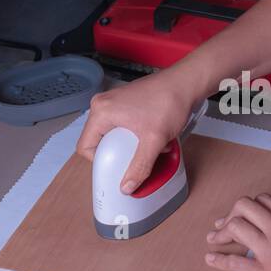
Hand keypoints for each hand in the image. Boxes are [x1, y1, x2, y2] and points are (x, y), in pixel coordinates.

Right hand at [76, 69, 199, 192]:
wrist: (186, 83)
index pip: (85, 146)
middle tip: (134, 158)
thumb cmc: (169, 101)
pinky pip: (122, 124)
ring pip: (112, 133)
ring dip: (130, 144)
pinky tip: (154, 136)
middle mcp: (103, 104)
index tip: (115, 167)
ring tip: (148, 145)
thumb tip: (127, 187)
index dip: (99, 161)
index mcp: (101, 112)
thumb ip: (140, 166)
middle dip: (119, 153)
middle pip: (99, 140)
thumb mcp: (154, 140)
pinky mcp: (125, 101)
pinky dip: (136, 134)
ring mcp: (114, 101)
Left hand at [204, 193, 270, 270]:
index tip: (243, 214)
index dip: (250, 207)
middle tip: (224, 224)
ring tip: (214, 238)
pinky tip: (211, 260)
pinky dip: (220, 261)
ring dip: (221, 232)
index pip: (263, 200)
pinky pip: (236, 263)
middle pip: (243, 207)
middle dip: (231, 214)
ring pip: (236, 227)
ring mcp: (270, 251)